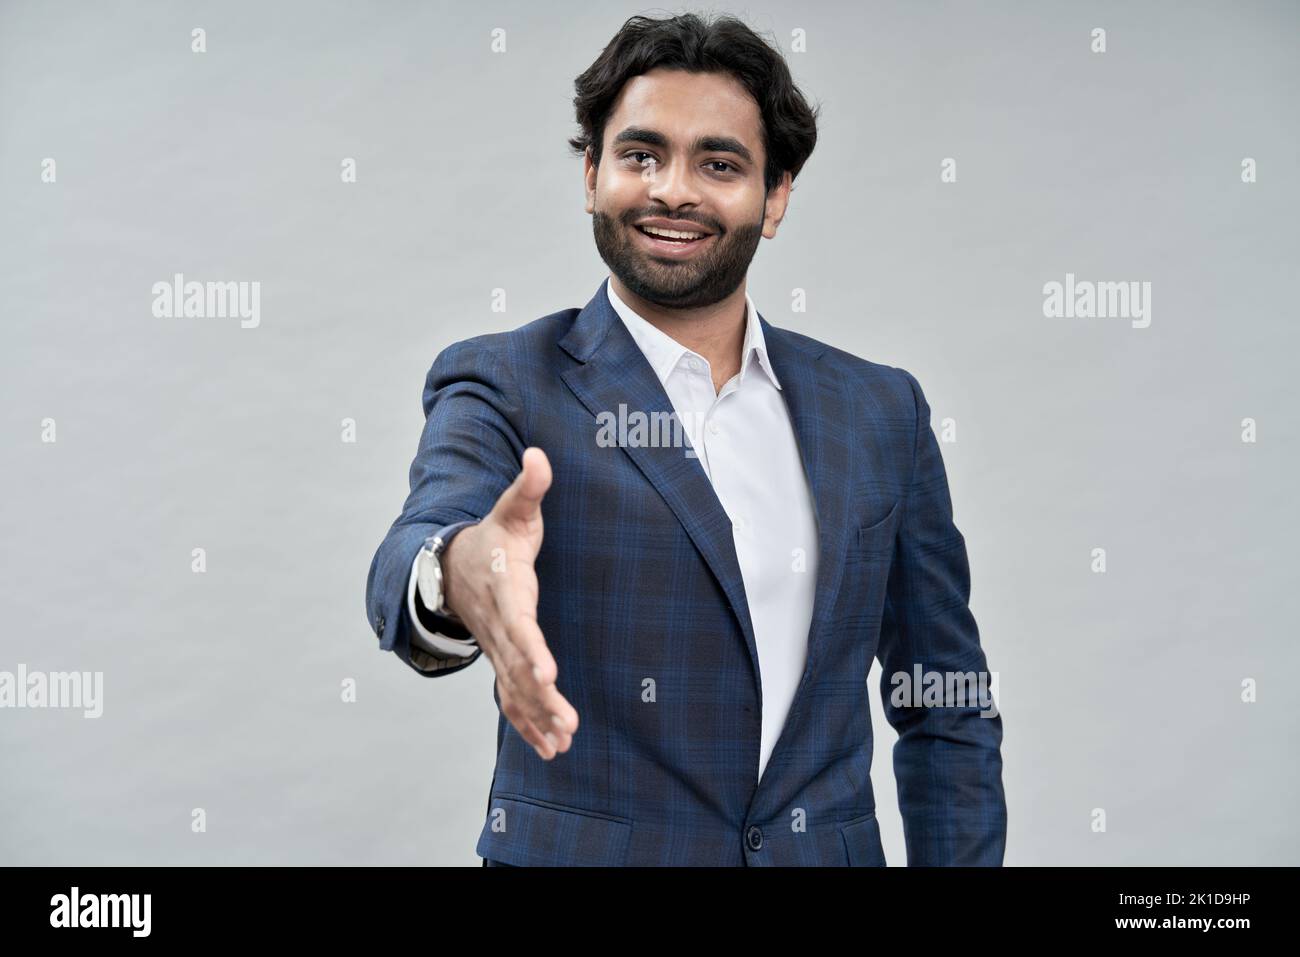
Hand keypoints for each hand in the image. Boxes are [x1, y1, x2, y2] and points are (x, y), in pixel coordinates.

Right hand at [440, 447, 577, 759]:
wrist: (454, 566)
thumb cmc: (495, 537)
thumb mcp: (513, 509)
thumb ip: (529, 487)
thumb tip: (538, 454)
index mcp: (505, 591)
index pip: (519, 624)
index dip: (531, 649)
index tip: (547, 674)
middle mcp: (499, 626)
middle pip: (518, 668)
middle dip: (541, 699)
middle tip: (568, 725)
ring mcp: (497, 647)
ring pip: (514, 689)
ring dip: (538, 718)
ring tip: (564, 744)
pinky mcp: (500, 660)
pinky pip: (510, 698)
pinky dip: (527, 723)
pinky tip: (550, 747)